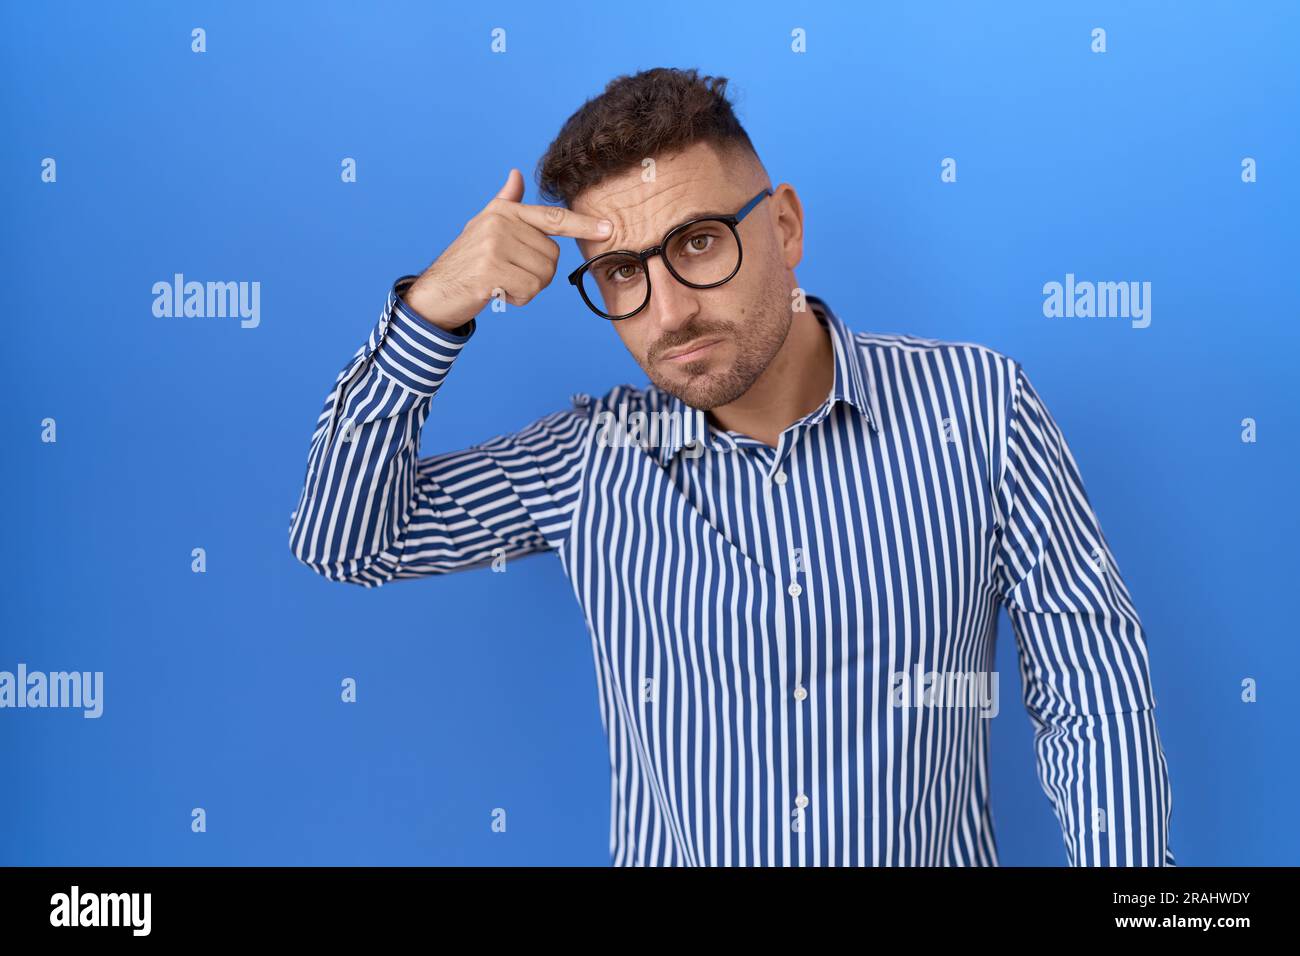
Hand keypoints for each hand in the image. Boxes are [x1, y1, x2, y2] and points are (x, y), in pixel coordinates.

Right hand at [402, 168, 612, 330]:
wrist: (435, 292)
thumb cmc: (466, 261)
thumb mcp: (484, 226)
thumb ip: (505, 203)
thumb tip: (515, 175)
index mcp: (504, 212)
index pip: (552, 217)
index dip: (583, 224)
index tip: (608, 229)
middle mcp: (500, 224)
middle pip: (552, 256)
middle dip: (536, 273)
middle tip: (508, 274)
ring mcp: (494, 245)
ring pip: (542, 275)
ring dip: (526, 288)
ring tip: (501, 282)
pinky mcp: (490, 270)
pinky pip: (529, 290)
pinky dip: (516, 298)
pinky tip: (496, 292)